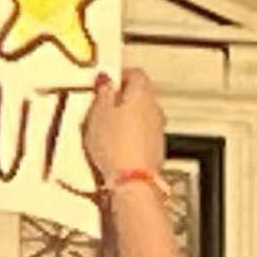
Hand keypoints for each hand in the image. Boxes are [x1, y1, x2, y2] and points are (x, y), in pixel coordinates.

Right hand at [83, 68, 167, 187]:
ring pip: (143, 115)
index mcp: (142, 94)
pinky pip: (143, 135)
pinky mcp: (156, 151)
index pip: (136, 73)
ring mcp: (158, 131)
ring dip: (128, 117)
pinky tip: (116, 145)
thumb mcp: (98, 113)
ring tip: (106, 126)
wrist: (133, 183)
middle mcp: (155, 110)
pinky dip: (131, 135)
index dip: (120, 74)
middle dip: (124, 96)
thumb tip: (105, 81)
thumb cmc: (117, 147)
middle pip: (142, 94)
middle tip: (103, 102)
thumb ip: (103, 92)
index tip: (106, 81)